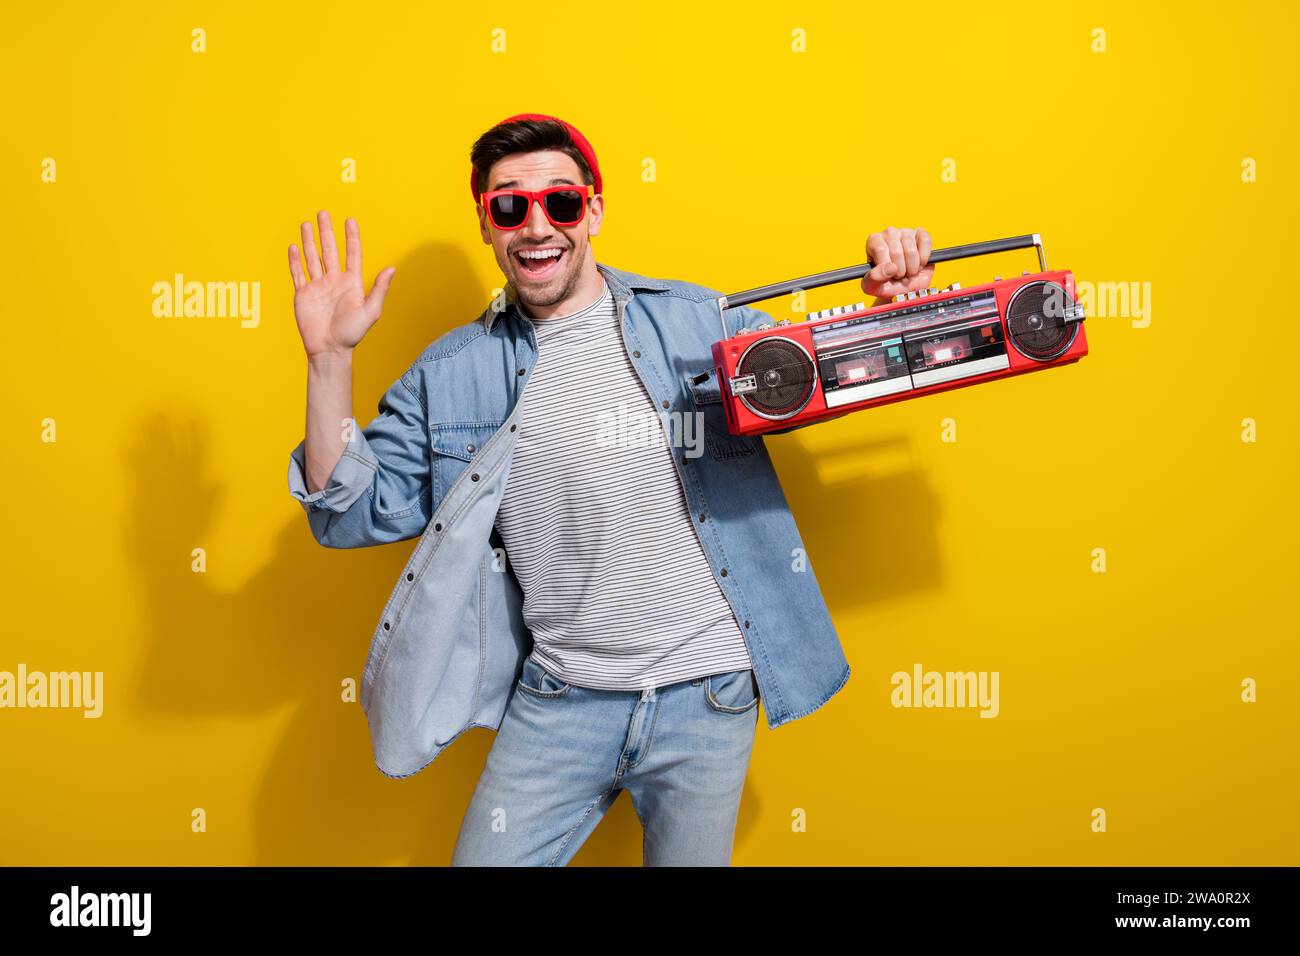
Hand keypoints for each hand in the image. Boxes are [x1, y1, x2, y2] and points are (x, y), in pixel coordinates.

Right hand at [288, 210, 394, 357]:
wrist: (330, 350)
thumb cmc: (352, 334)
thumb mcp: (371, 311)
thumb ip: (379, 289)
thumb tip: (392, 268)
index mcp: (351, 283)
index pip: (352, 254)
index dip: (351, 237)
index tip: (350, 220)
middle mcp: (334, 281)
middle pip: (330, 251)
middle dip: (327, 232)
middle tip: (323, 213)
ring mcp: (318, 287)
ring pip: (312, 258)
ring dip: (309, 241)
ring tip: (307, 223)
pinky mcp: (303, 295)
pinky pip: (298, 274)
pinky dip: (295, 260)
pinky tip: (294, 246)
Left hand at [861, 226, 933, 301]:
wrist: (906, 289)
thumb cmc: (887, 284)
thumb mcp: (874, 286)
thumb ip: (875, 278)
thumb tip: (891, 267)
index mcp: (873, 241)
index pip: (880, 249)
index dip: (887, 267)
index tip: (889, 275)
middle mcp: (889, 233)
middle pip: (896, 252)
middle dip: (900, 271)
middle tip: (900, 275)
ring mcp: (906, 232)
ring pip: (910, 250)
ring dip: (912, 268)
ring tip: (909, 271)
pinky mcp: (921, 234)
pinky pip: (925, 242)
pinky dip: (924, 258)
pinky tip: (920, 264)